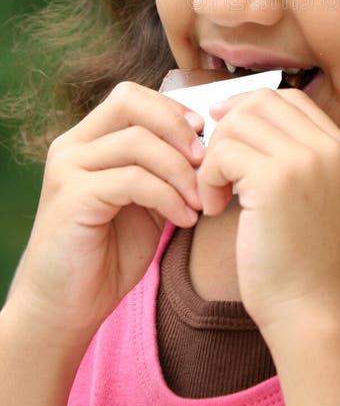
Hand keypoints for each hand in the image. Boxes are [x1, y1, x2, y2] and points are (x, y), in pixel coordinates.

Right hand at [7, 82, 203, 342]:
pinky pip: (134, 180)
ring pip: (138, 141)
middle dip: (177, 127)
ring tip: (201, 200)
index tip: (204, 138)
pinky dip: (169, 196)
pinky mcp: (72, 197)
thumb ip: (164, 168)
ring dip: (180, 169)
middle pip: (130, 102)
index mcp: (87, 140)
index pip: (132, 96)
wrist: (65, 309)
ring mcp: (68, 169)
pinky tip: (186, 218)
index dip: (172, 109)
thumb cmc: (109, 254)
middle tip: (206, 161)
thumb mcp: (145, 200)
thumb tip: (207, 141)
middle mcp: (72, 146)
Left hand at [196, 88, 339, 337]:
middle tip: (215, 168)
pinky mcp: (276, 180)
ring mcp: (307, 161)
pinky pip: (222, 153)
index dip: (250, 108)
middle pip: (261, 102)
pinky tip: (214, 209)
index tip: (226, 135)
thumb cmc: (299, 259)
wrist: (309, 311)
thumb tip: (233, 112)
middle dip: (227, 129)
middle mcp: (331, 148)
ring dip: (214, 157)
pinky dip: (207, 178)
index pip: (290, 98)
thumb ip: (289, 153)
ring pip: (238, 124)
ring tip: (215, 195)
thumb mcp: (308, 194)